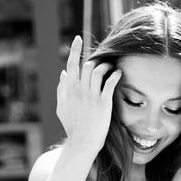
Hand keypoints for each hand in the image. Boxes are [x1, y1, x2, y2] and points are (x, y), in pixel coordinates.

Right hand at [56, 35, 121, 154]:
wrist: (83, 142)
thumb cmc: (72, 126)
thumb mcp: (61, 107)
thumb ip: (61, 89)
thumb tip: (63, 74)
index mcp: (68, 90)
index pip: (71, 65)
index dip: (75, 50)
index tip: (78, 38)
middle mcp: (79, 90)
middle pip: (87, 66)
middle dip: (96, 60)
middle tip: (103, 61)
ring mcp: (91, 96)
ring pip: (97, 71)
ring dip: (105, 66)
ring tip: (111, 67)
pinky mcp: (103, 103)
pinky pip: (110, 83)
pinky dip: (115, 75)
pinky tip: (118, 73)